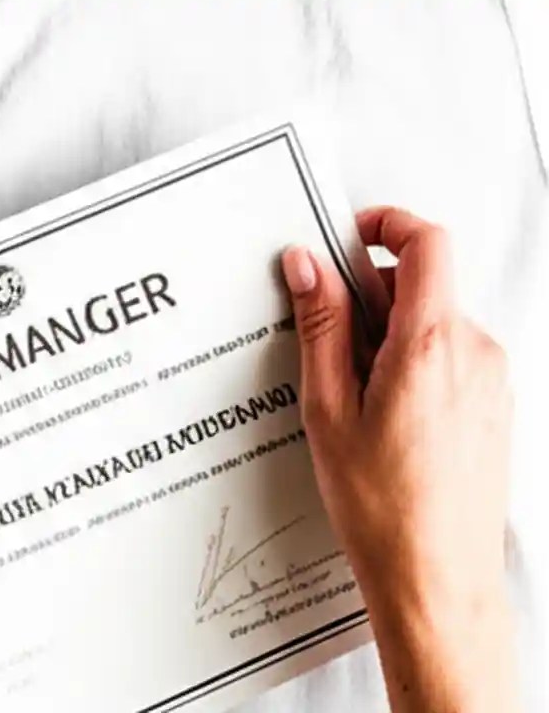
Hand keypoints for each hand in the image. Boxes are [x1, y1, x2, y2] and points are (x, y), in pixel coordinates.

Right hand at [282, 207, 518, 711]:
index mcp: (433, 344)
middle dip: (370, 294)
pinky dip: (410, 363)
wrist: (437, 578)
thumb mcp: (329, 407)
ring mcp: (492, 379)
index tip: (348, 234)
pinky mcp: (494, 404)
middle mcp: (476, 352)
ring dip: (388, 335)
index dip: (386, 223)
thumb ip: (321, 325)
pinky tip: (379, 415)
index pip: (426, 241)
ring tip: (349, 396)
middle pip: (424, 283)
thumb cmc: (383, 507)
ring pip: (434, 322)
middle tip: (324, 337)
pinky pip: (450, 356)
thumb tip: (309, 266)